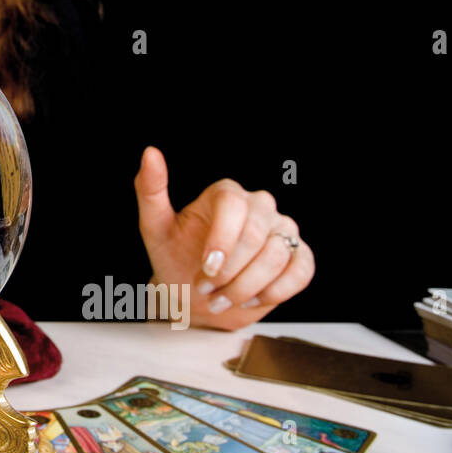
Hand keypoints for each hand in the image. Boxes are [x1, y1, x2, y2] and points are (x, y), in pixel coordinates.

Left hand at [132, 146, 314, 330]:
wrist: (195, 294)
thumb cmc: (176, 256)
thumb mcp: (155, 227)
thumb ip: (150, 190)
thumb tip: (150, 154)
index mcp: (226, 193)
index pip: (233, 204)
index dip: (221, 240)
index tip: (206, 268)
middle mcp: (258, 205)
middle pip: (256, 233)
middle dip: (229, 271)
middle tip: (206, 288)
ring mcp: (282, 230)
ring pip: (277, 256)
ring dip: (246, 287)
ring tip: (222, 298)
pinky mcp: (299, 255)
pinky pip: (301, 270)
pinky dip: (275, 291)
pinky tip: (252, 299)